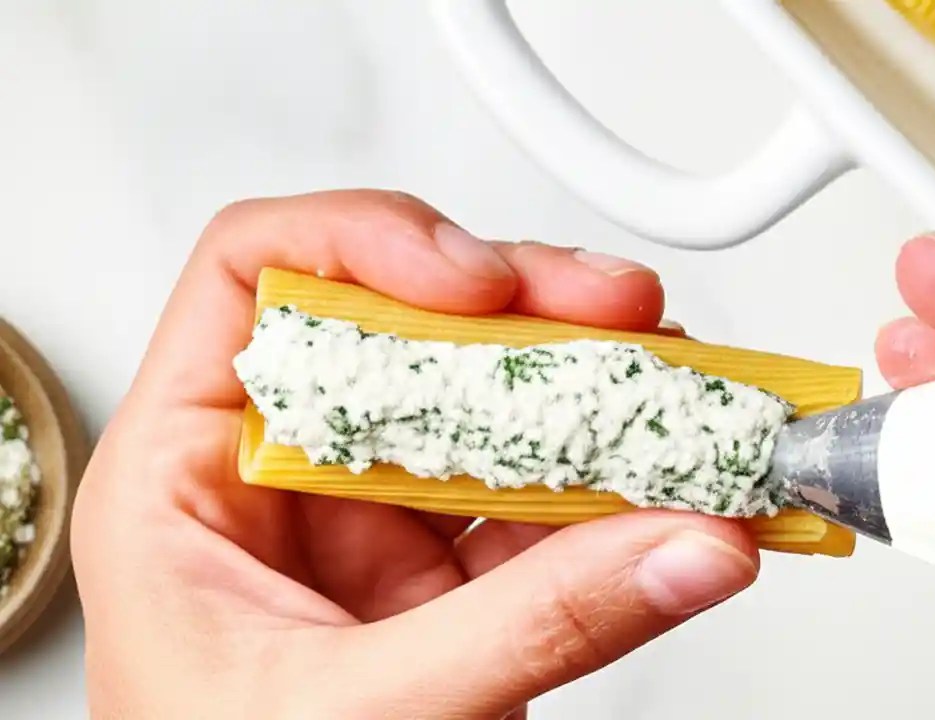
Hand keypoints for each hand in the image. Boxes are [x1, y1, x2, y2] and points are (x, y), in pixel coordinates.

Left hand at [70, 191, 759, 718]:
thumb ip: (530, 630)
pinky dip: (616, 487)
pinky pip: (543, 498)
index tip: (476, 283)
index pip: (256, 283)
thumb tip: (678, 547)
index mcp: (191, 480)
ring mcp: (377, 526)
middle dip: (525, 307)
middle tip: (618, 314)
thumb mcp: (363, 714)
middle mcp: (288, 482)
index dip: (367, 245)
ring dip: (588, 390)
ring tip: (671, 390)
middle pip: (402, 325)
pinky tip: (667, 480)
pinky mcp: (450, 578)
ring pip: (487, 403)